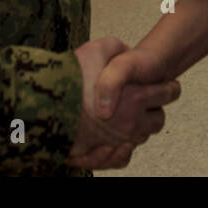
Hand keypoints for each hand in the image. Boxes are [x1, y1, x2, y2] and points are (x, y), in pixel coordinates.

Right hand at [68, 37, 180, 168]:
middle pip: (158, 120)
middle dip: (152, 110)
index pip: (169, 94)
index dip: (169, 88)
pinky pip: (120, 158)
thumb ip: (117, 48)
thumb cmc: (68, 77)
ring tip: (123, 116)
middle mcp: (129, 124)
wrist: (39, 105)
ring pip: (139, 139)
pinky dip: (120, 151)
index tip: (167, 85)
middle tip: (142, 101)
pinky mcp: (98, 156)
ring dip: (136, 129)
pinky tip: (117, 139)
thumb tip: (126, 50)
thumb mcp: (96, 49)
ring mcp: (114, 143)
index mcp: (135, 97)